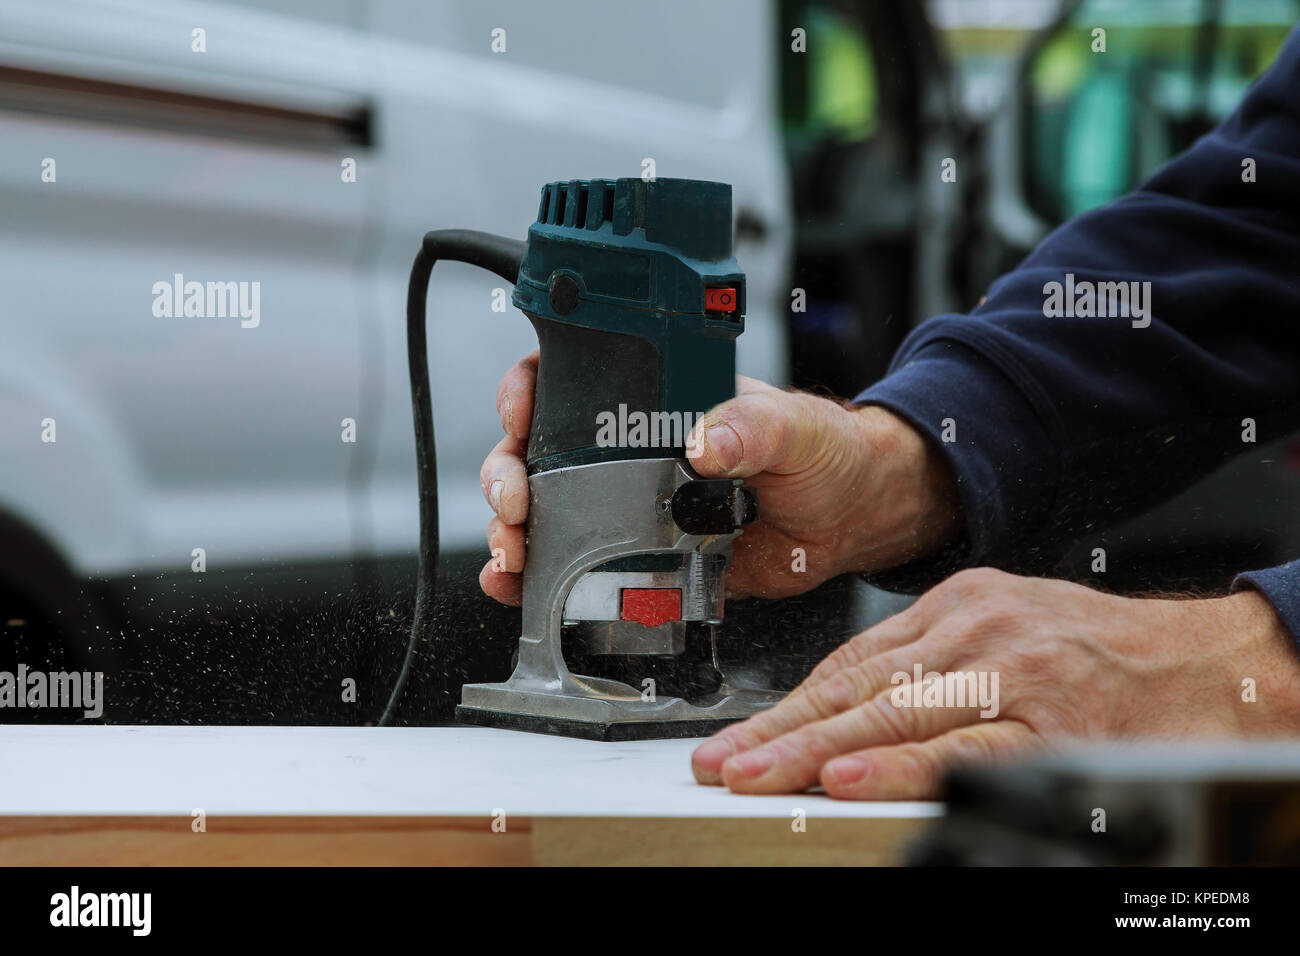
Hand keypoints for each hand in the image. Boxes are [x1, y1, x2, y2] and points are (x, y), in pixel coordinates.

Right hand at [479, 352, 962, 603]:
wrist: (854, 518)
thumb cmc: (826, 453)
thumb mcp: (792, 427)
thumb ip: (752, 427)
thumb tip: (705, 443)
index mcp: (659, 405)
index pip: (571, 380)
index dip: (527, 391)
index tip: (519, 412)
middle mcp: (633, 452)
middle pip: (540, 452)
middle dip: (507, 475)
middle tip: (514, 503)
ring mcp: (634, 506)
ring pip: (549, 511)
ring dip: (516, 532)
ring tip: (512, 555)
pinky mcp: (648, 557)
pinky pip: (583, 565)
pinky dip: (544, 577)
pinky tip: (522, 588)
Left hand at [691, 568, 1299, 798]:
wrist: (1193, 662)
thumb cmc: (1090, 651)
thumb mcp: (1001, 626)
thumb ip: (929, 660)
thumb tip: (847, 711)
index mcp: (953, 606)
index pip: (848, 661)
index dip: (786, 704)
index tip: (736, 736)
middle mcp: (970, 633)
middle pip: (855, 687)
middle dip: (779, 730)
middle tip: (720, 763)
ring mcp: (1004, 677)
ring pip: (891, 714)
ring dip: (813, 749)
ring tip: (755, 775)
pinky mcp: (1041, 725)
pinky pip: (957, 750)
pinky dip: (896, 765)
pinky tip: (845, 777)